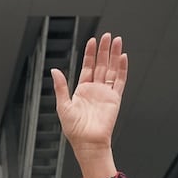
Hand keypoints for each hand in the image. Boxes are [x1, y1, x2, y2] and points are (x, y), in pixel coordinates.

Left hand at [51, 33, 127, 156]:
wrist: (88, 142)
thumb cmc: (74, 129)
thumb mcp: (63, 105)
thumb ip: (61, 87)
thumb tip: (54, 71)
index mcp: (82, 90)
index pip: (87, 67)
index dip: (89, 54)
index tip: (91, 41)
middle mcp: (95, 89)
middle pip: (101, 65)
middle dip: (103, 50)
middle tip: (106, 36)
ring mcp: (106, 93)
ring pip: (112, 69)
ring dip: (113, 55)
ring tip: (116, 41)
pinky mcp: (115, 98)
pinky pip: (120, 80)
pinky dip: (122, 69)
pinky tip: (122, 57)